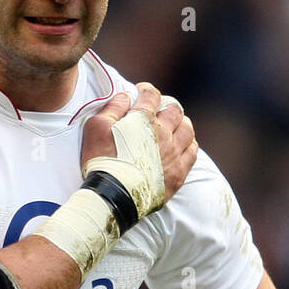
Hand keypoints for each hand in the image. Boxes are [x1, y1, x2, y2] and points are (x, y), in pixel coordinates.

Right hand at [81, 82, 197, 204]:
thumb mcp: (96, 127)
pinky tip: (180, 146)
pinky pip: (192, 153)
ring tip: (173, 128)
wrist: (112, 197)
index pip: (152, 95)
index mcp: (144, 119)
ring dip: (181, 125)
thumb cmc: (101, 161)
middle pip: (175, 111)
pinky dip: (188, 145)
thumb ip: (113, 107)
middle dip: (166, 107)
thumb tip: (125, 96)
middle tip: (158, 112)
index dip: (146, 91)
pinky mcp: (177, 174)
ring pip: (187, 130)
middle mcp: (163, 134)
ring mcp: (173, 155)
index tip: (141, 93)